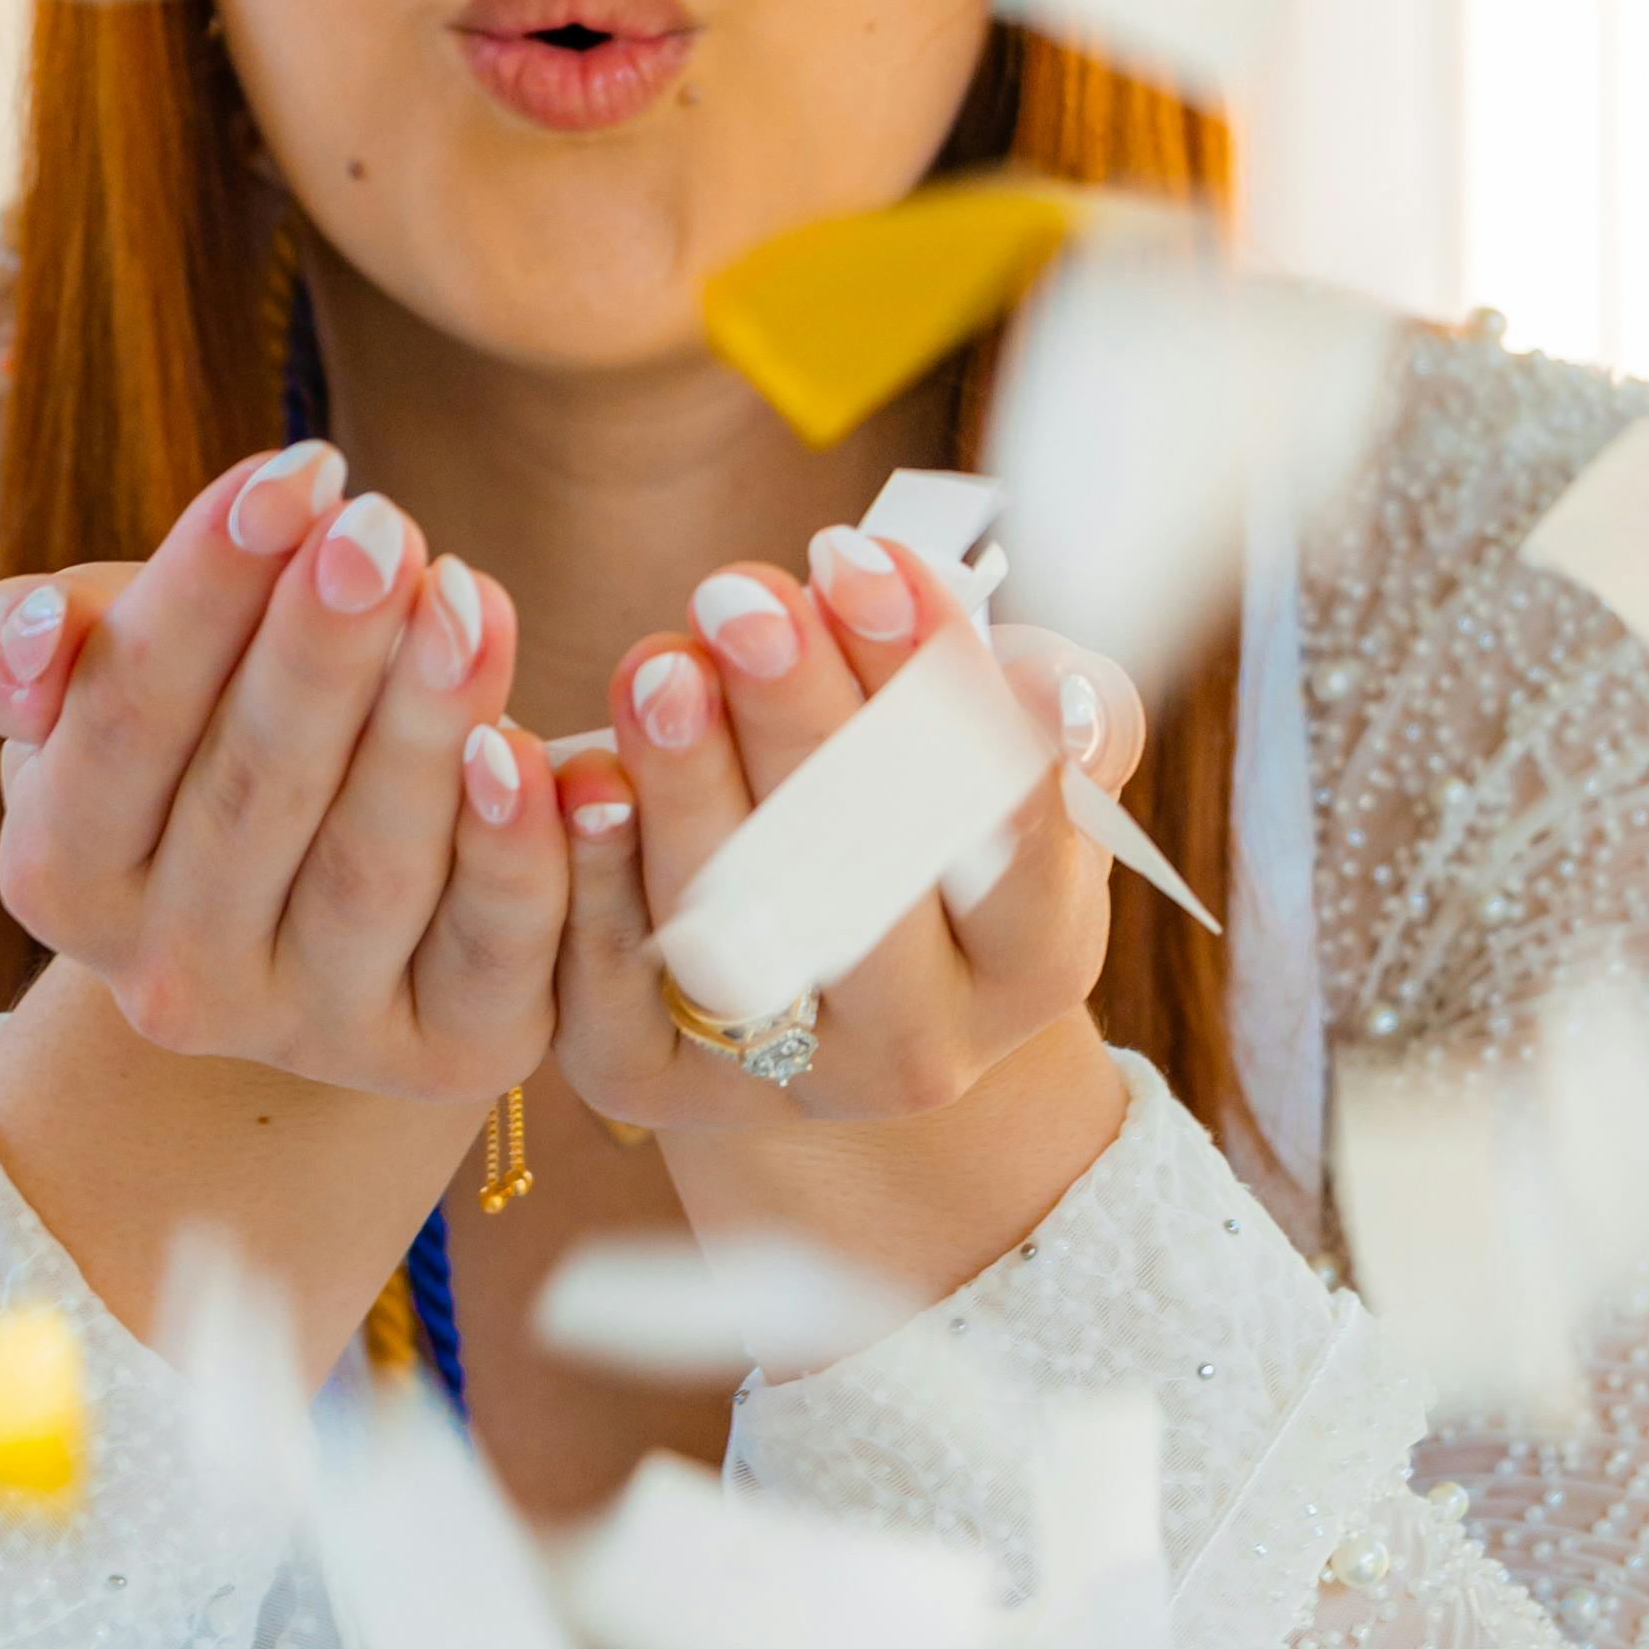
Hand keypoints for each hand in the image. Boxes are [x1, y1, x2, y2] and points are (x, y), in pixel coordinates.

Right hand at [0, 436, 565, 1106]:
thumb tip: (32, 634)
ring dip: (424, 726)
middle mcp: (172, 981)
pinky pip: (491, 953)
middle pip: (251, 793)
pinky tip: (545, 752)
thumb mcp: (97, 684)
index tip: (299, 467)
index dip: (208, 587)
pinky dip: (520, 854)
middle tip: (385, 525)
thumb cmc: (201, 737)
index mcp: (63, 879)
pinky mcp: (444, 1057)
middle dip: (322, 648)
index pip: (125, 715)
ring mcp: (311, 1031)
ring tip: (470, 596)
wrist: (323, 896)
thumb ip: (28, 648)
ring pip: (372, 870)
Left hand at [551, 524, 1142, 1154]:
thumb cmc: (941, 827)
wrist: (836, 992)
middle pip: (860, 883)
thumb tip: (1053, 693)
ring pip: (730, 932)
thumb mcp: (1027, 770)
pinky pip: (609, 991)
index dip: (935, 689)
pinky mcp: (651, 1083)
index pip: (1006, 828)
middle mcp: (919, 1045)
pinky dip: (589, 879)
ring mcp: (784, 1078)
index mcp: (1033, 960)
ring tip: (660, 665)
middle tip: (743, 597)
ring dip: (686, 787)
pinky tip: (578, 780)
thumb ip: (1070, 712)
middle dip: (798, 722)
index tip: (869, 564)